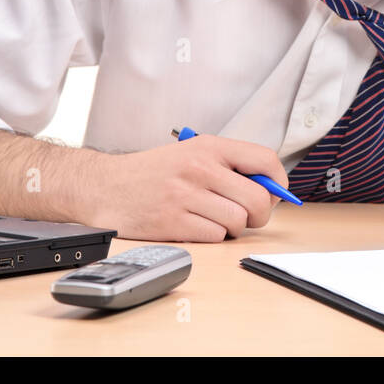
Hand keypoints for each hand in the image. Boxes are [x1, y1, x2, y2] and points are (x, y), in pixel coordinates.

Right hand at [79, 134, 287, 241]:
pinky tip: (196, 225)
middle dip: (259, 214)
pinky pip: (215, 237)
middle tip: (248, 216)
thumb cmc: (153, 172)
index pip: (264, 159)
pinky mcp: (173, 222)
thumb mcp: (191, 153)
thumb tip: (270, 189)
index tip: (274, 193)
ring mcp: (185, 196)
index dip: (278, 181)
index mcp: (208, 146)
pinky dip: (212, 236)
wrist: (105, 186)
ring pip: (237, 222)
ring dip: (233, 228)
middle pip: (256, 199)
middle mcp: (199, 168)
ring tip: (215, 219)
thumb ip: (229, 166)